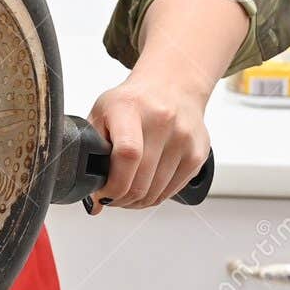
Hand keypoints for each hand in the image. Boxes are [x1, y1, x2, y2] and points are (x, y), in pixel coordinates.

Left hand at [86, 73, 210, 213]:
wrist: (172, 86)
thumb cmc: (132, 103)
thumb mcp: (101, 114)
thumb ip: (91, 153)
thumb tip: (93, 203)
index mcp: (131, 108)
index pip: (128, 155)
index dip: (113, 185)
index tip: (103, 193)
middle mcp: (162, 121)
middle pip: (141, 181)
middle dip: (120, 199)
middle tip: (110, 197)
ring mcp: (184, 138)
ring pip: (155, 192)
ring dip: (136, 202)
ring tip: (126, 192)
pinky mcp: (198, 154)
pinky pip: (171, 191)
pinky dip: (154, 197)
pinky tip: (145, 186)